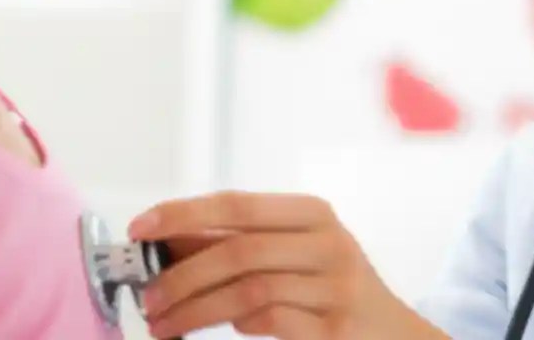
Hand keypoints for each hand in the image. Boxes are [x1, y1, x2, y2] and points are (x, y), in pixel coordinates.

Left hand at [127, 192, 448, 339]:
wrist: (393, 334)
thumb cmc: (330, 288)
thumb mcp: (294, 252)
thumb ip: (239, 244)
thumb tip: (166, 241)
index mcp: (315, 213)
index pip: (239, 205)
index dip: (184, 213)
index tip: (139, 229)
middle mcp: (330, 244)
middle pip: (240, 251)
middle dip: (182, 276)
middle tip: (148, 298)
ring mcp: (337, 288)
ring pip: (249, 292)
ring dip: (196, 310)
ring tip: (165, 324)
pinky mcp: (336, 329)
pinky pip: (272, 321)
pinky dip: (240, 326)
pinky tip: (229, 329)